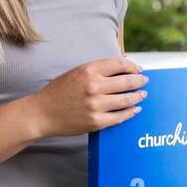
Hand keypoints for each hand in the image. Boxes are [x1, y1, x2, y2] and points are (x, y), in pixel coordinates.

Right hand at [30, 56, 147, 137]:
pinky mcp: (96, 121)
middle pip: (127, 81)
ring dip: (138, 96)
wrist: (42, 113)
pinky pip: (120, 116)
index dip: (132, 66)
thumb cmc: (58, 92)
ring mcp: (96, 105)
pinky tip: (135, 109)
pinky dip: (130, 112)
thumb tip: (121, 66)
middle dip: (139, 81)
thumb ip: (97, 69)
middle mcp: (94, 86)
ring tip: (142, 94)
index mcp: (88, 70)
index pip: (119, 64)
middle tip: (144, 81)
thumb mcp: (76, 72)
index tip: (138, 69)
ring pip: (127, 99)